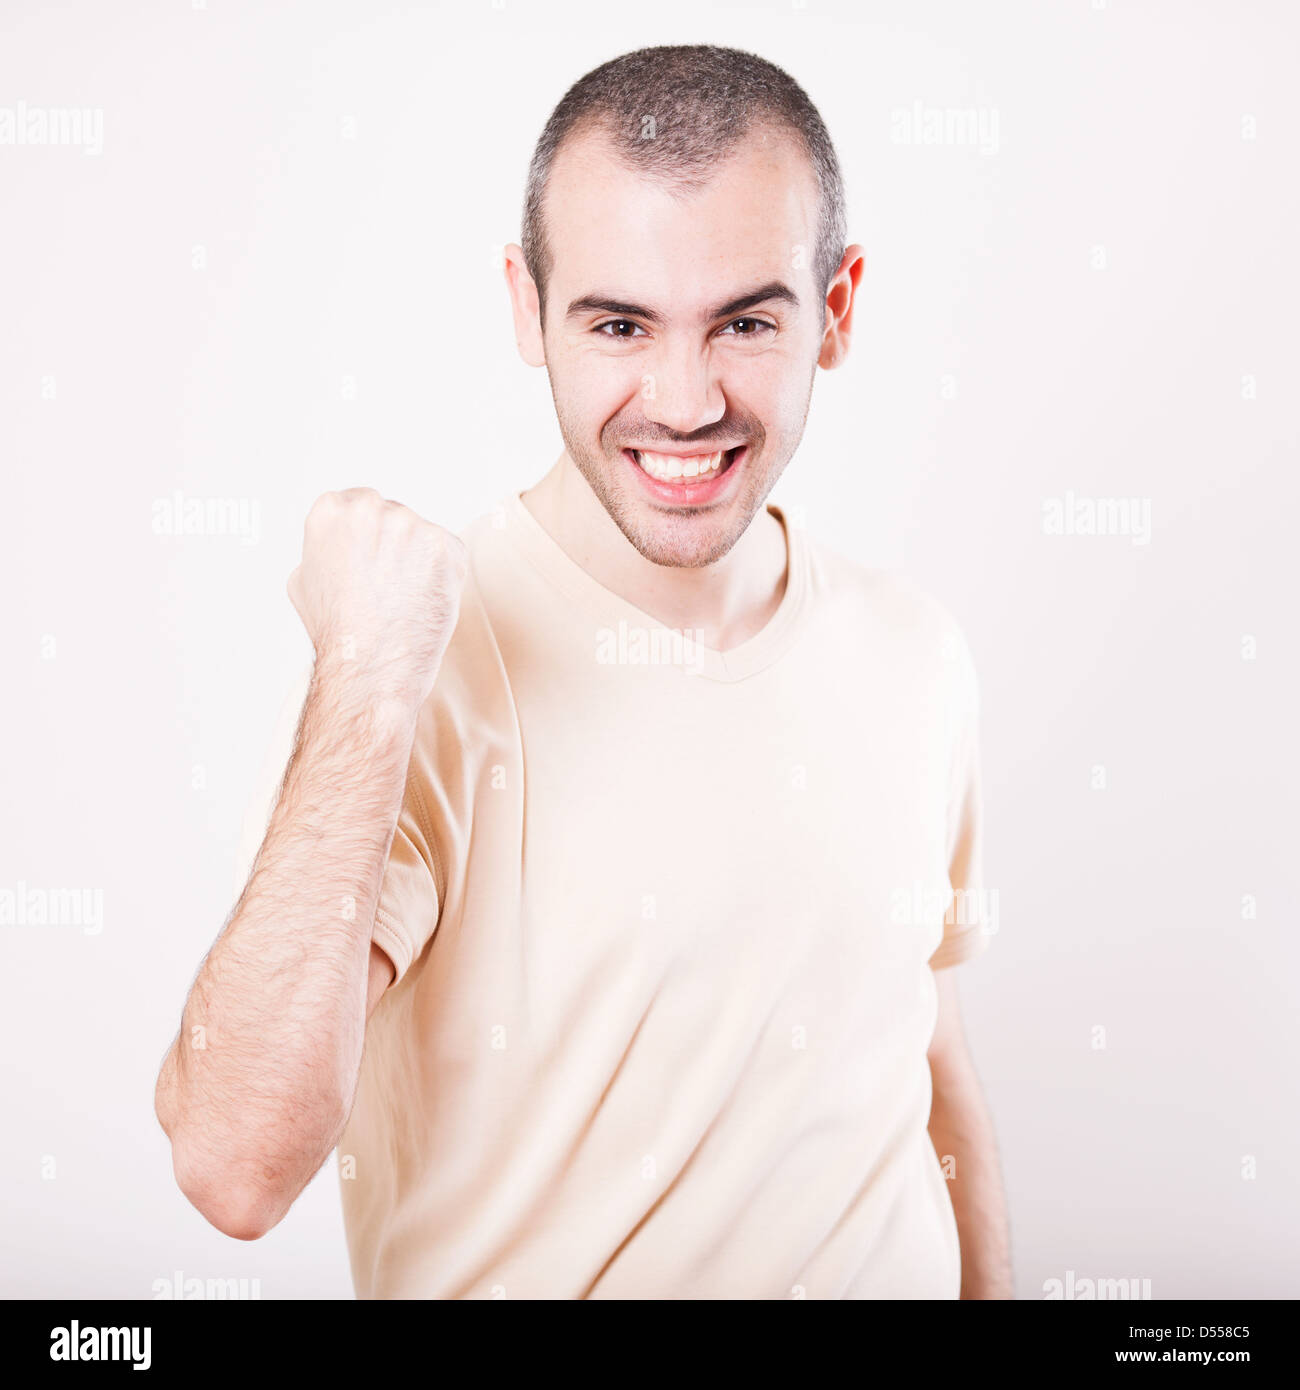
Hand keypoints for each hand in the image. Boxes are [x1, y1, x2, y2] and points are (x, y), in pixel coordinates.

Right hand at [287, 488, 467, 707]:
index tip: (371, 556)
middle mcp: (370, 510)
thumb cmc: (336, 631)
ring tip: (403, 597)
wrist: (368, 664)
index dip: (369, 536)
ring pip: (423, 535)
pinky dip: (444, 575)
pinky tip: (423, 599)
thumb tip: (335, 545)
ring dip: (420, 560)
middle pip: (394, 516)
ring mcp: (409, 525)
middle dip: (395, 545)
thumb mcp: (303, 580)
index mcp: (331, 511)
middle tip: (389, 584)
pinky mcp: (443, 546)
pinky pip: (450, 553)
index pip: (359, 505)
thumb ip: (323, 549)